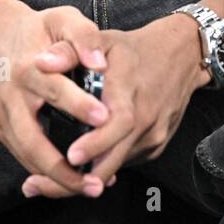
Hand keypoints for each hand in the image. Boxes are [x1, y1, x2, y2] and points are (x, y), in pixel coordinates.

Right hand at [0, 0, 115, 198]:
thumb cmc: (37, 29)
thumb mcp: (62, 18)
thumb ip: (83, 36)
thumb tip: (100, 64)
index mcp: (28, 68)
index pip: (55, 89)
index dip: (80, 105)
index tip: (105, 119)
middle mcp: (12, 98)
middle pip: (33, 141)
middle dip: (63, 167)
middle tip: (94, 182)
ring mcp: (3, 117)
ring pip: (27, 156)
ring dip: (56, 178)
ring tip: (89, 188)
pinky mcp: (3, 129)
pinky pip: (23, 156)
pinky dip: (46, 173)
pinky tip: (71, 181)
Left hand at [21, 14, 210, 198]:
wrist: (181, 56)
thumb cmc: (136, 50)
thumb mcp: (102, 39)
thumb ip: (70, 50)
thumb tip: (42, 62)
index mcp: (128, 89)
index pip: (118, 122)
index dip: (95, 143)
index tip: (71, 156)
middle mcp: (145, 115)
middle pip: (116, 155)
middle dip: (81, 175)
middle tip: (44, 183)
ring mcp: (153, 133)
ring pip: (119, 164)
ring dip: (88, 177)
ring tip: (51, 184)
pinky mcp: (156, 144)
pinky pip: (126, 160)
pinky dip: (104, 167)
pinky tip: (81, 170)